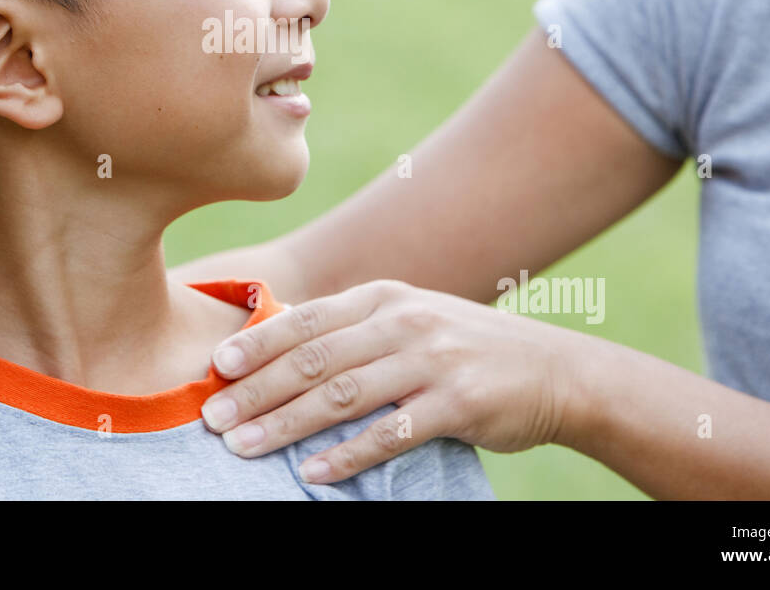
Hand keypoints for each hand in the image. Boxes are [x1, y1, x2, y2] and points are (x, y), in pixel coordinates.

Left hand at [199, 279, 592, 482]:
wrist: (555, 370)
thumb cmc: (466, 348)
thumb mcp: (411, 318)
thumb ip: (354, 326)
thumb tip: (280, 338)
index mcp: (385, 297)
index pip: (307, 319)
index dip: (257, 343)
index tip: (216, 368)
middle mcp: (403, 322)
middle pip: (315, 359)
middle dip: (257, 390)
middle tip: (213, 418)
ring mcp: (431, 361)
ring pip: (343, 395)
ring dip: (286, 424)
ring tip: (244, 447)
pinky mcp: (457, 403)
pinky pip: (391, 434)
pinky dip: (348, 454)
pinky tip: (314, 472)